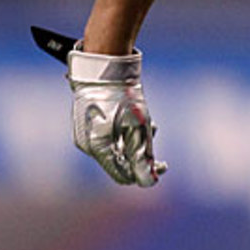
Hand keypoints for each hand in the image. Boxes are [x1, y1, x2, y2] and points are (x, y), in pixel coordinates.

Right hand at [67, 46, 166, 186]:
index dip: (145, 174)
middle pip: (121, 161)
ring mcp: (86, 133)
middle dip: (141, 152)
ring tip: (149, 123)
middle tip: (154, 133)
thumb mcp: (138, 128)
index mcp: (98, 149)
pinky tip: (138, 117)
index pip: (123, 176)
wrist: (104, 66)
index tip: (163, 164)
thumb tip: (149, 183)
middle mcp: (88, 144)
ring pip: (118, 147)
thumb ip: (142, 157)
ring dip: (136, 140)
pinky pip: (111, 136)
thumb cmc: (123, 97)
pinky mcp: (89, 122)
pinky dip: (126, 131)